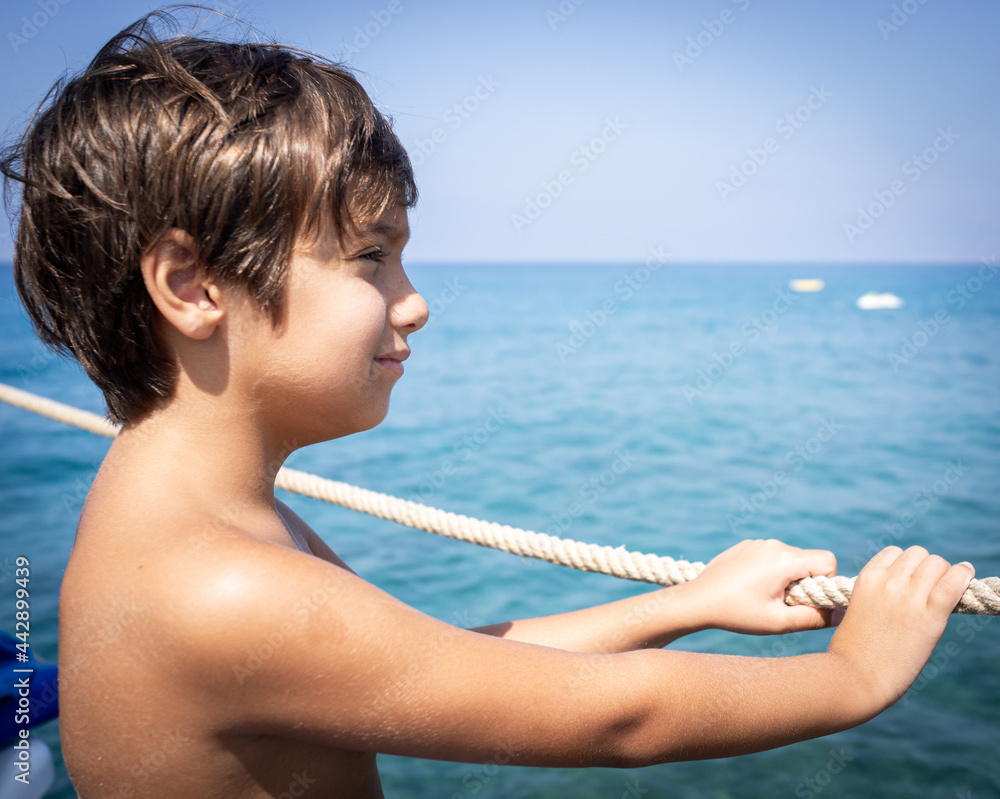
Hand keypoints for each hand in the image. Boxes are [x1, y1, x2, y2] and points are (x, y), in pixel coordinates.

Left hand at [688, 539, 837, 634]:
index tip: (808, 600)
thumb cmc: (736, 613)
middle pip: (809, 560)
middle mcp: (773, 544)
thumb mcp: (778, 622)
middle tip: (783, 604)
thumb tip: (840, 614)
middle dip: (805, 582)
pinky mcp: (746, 546)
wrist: (696, 601)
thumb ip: (814, 618)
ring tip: (763, 597)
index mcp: (784, 559)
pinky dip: (770, 572)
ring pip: (790, 558)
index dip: (827, 582)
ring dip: (787, 577)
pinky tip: (750, 588)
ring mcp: (757, 543)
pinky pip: (771, 556)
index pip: (828, 561)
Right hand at [828, 546, 973, 706]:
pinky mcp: (930, 616)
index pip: (896, 552)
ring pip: (937, 563)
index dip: (908, 566)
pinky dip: (963, 575)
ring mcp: (908, 597)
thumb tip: (907, 589)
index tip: (913, 582)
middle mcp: (888, 581)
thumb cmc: (855, 651)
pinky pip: (953, 583)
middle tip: (931, 590)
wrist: (856, 677)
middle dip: (927, 568)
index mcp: (867, 578)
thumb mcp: (860, 610)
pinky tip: (966, 575)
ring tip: (945, 591)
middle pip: (919, 554)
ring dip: (944, 574)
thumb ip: (879, 594)